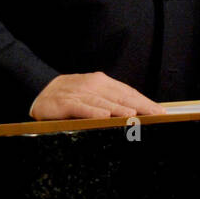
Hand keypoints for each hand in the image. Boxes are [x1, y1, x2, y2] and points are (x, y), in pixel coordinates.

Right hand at [30, 71, 164, 120]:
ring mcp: (79, 93)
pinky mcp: (65, 103)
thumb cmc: (71, 95)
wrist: (39, 90)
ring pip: (103, 102)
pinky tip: (105, 116)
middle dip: (140, 106)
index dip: (145, 101)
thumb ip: (111, 100)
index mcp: (103, 82)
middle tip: (155, 115)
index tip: (160, 111)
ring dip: (120, 109)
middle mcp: (93, 85)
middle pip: (121, 96)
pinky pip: (82, 108)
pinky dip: (93, 112)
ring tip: (135, 115)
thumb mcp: (93, 94)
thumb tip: (137, 110)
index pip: (128, 92)